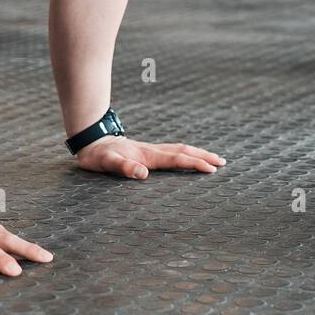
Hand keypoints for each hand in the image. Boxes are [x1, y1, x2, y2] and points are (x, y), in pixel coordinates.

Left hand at [75, 134, 224, 178]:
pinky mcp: (148, 151)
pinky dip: (186, 153)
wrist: (92, 141)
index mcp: (147, 155)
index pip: (177, 159)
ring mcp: (151, 150)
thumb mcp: (107, 163)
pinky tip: (189, 157)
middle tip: (222, 162)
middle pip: (184, 151)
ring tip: (213, 159)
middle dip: (204, 156)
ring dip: (198, 153)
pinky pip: (173, 151)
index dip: (194, 164)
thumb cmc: (98, 156)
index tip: (211, 169)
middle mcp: (153, 151)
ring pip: (180, 150)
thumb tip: (143, 174)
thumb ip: (124, 167)